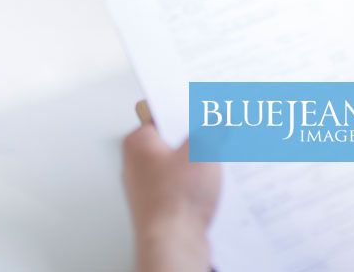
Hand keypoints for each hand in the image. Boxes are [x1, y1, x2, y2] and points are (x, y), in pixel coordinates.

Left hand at [123, 121, 219, 271]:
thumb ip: (211, 130)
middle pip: (171, 144)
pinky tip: (212, 192)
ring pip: (178, 170)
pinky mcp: (160, 212)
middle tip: (214, 137)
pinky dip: (196, 192)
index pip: (161, 115)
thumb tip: (216, 124)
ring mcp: (147, 192)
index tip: (201, 108)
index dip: (185, 111)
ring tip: (215, 168)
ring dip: (197, 169)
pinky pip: (182, 193)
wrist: (174, 245)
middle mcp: (136, 167)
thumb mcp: (202, 149)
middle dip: (195, 143)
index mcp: (138, 143)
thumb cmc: (176, 200)